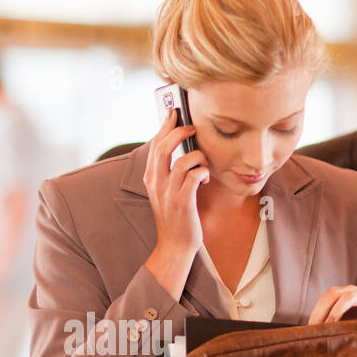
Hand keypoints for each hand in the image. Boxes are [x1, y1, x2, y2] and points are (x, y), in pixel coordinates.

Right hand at [143, 107, 208, 260]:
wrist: (175, 245)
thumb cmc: (176, 215)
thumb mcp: (166, 190)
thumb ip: (169, 170)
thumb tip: (181, 146)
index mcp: (151, 177)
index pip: (155, 144)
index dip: (165, 125)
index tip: (174, 111)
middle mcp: (157, 182)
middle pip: (164, 146)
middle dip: (180, 132)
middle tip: (192, 128)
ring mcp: (169, 192)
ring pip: (183, 160)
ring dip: (198, 157)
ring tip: (203, 164)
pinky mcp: (183, 201)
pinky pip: (195, 175)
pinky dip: (203, 173)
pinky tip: (205, 180)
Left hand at [307, 285, 356, 329]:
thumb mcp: (342, 324)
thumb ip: (328, 328)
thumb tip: (309, 340)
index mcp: (341, 295)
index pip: (324, 298)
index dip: (316, 312)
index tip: (310, 329)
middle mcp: (352, 292)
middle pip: (333, 294)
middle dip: (324, 311)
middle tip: (319, 328)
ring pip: (350, 297)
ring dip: (338, 310)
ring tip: (332, 326)